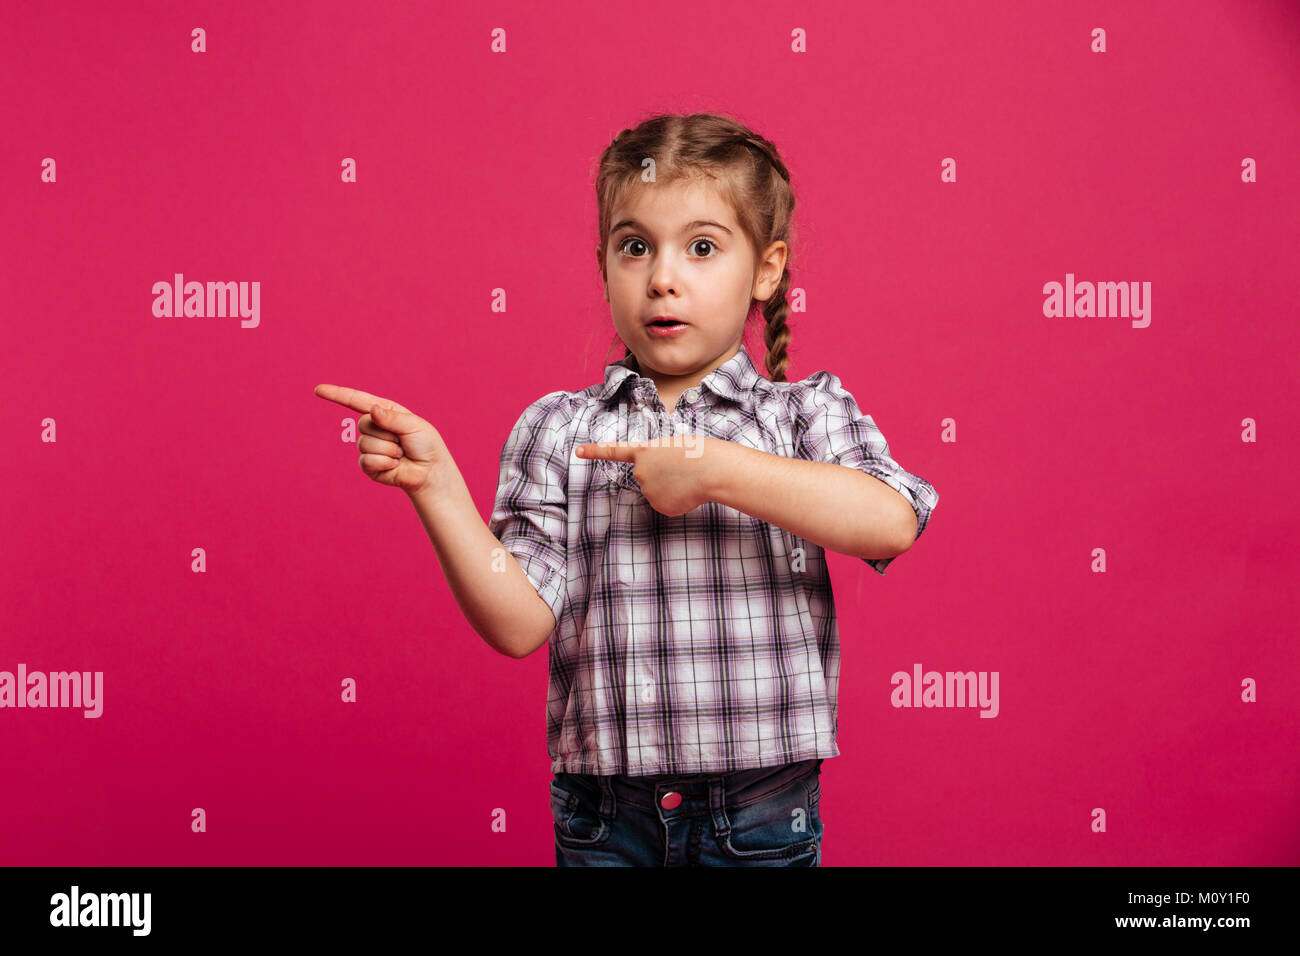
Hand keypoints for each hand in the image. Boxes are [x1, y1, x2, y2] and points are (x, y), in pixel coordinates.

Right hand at [314, 383, 452, 495]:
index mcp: (384, 412)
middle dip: (386, 434)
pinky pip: (367, 461)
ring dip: (388, 450)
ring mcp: (369, 447)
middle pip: (363, 424)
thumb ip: (392, 418)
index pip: (356, 401)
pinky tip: (394, 465)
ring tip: (400, 454)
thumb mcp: (413, 425)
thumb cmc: (426, 445)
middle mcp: (374, 428)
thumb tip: (373, 410)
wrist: (429, 472)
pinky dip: (384, 463)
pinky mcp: (368, 465)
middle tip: (402, 442)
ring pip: (365, 444)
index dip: (337, 395)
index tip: (319, 390)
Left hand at [575, 435, 737, 516]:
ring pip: (658, 492)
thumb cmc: (698, 453)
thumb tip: (663, 486)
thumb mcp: (674, 448)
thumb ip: (661, 463)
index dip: (594, 451)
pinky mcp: (660, 507)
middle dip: (663, 476)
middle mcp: (639, 472)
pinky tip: (688, 493)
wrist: (710, 469)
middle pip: (647, 478)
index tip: (577, 451)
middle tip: (681, 469)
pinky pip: (668, 505)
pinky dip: (679, 501)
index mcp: (643, 451)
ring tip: (687, 479)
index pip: (613, 451)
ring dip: (672, 488)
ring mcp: (648, 491)